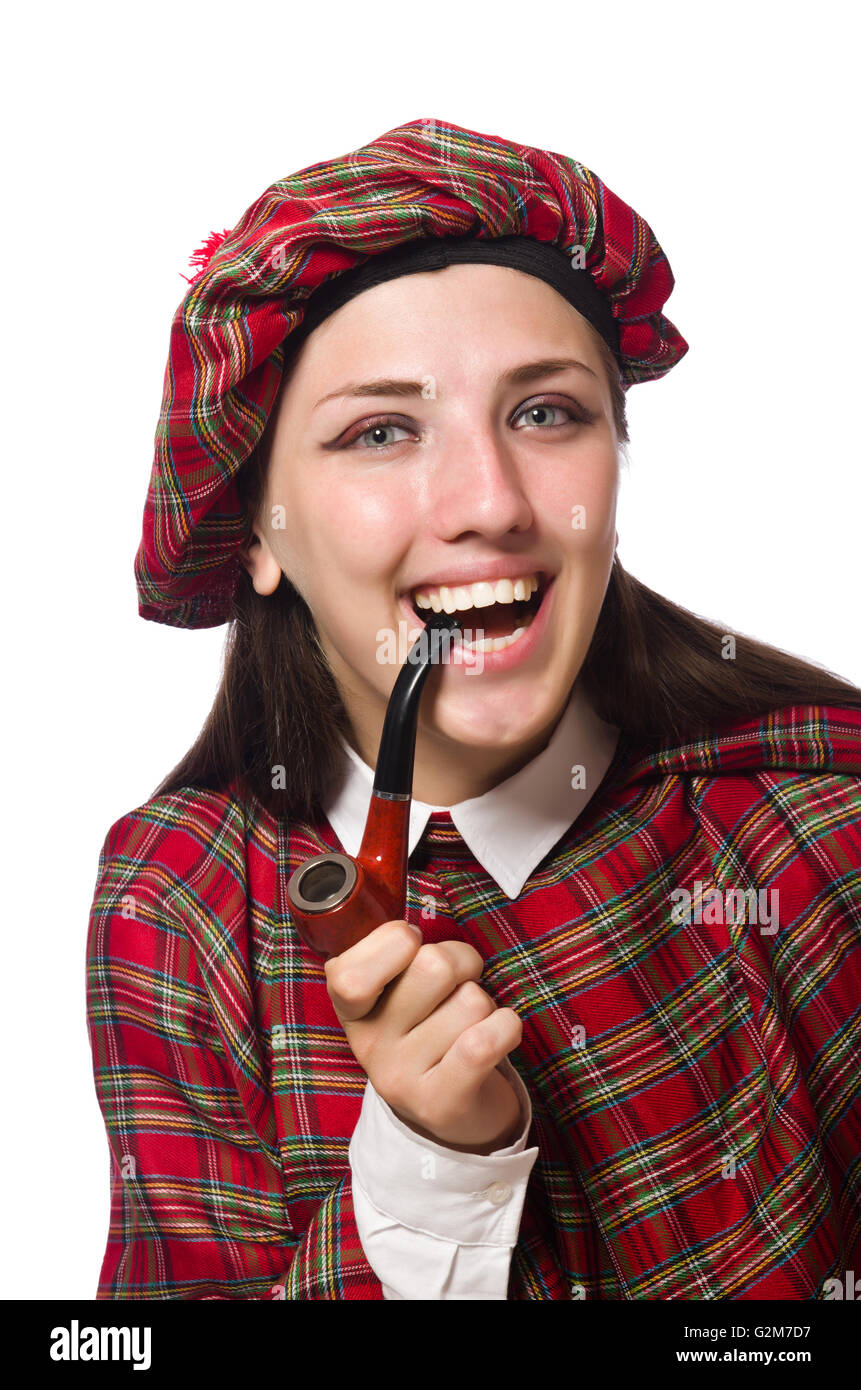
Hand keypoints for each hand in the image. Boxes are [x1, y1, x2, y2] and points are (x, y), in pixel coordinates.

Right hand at [325, 919, 523, 1153]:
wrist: (451, 1113)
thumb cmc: (429, 1029)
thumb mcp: (397, 993)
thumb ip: (396, 955)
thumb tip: (411, 927)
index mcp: (351, 1009)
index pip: (351, 971)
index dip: (394, 941)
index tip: (412, 946)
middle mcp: (368, 1045)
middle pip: (431, 966)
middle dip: (462, 961)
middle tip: (460, 982)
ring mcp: (401, 1078)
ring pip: (471, 1000)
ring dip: (485, 1003)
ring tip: (471, 1022)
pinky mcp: (440, 1103)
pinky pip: (485, 1041)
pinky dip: (507, 1026)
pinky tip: (499, 1034)